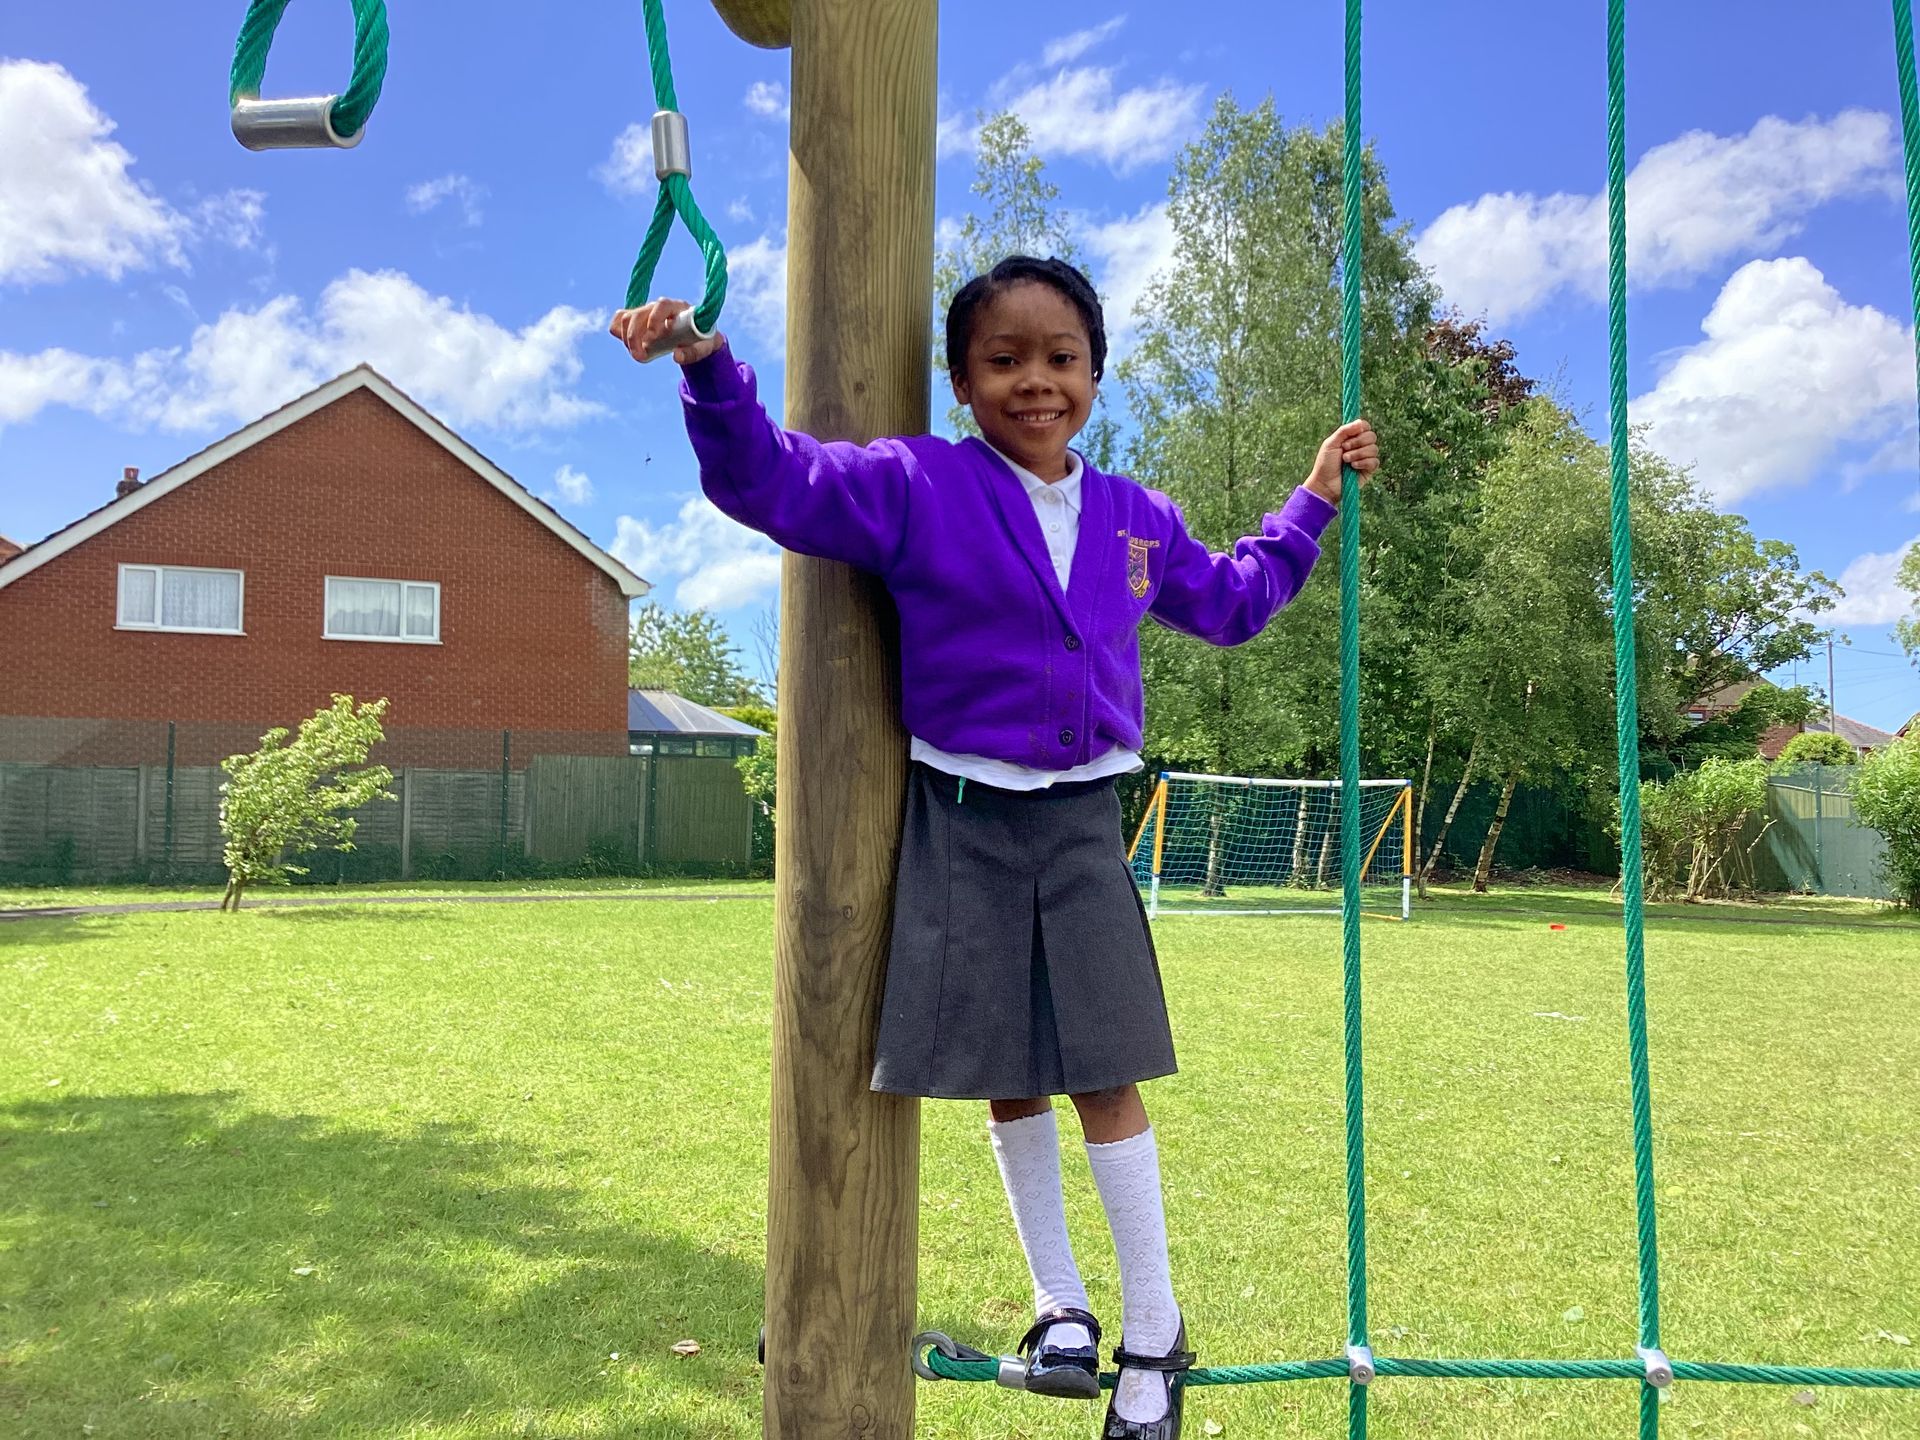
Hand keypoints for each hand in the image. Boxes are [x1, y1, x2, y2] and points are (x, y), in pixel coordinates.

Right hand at [609, 298, 726, 365]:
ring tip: (637, 355)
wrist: (697, 334)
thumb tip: (677, 357)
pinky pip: (619, 320)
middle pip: (638, 313)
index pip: (662, 304)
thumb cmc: (702, 339)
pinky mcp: (637, 320)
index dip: (655, 318)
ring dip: (626, 338)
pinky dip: (618, 332)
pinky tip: (628, 345)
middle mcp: (658, 307)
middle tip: (639, 357)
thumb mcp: (704, 347)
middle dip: (634, 336)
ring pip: (626, 317)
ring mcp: (646, 312)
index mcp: (678, 307)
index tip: (652, 337)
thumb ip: (693, 353)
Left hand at [1304, 419, 1379, 504]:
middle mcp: (1360, 446)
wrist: (1325, 484)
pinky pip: (1375, 461)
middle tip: (1344, 448)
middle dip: (1358, 442)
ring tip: (1346, 460)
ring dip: (1358, 453)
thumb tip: (1361, 422)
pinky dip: (1363, 462)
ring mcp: (1365, 458)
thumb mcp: (1331, 443)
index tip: (1352, 434)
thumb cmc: (1325, 464)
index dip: (1361, 428)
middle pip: (1371, 436)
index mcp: (1351, 438)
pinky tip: (1353, 467)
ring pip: (1374, 448)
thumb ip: (1345, 430)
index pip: (1364, 426)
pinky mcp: (1369, 470)